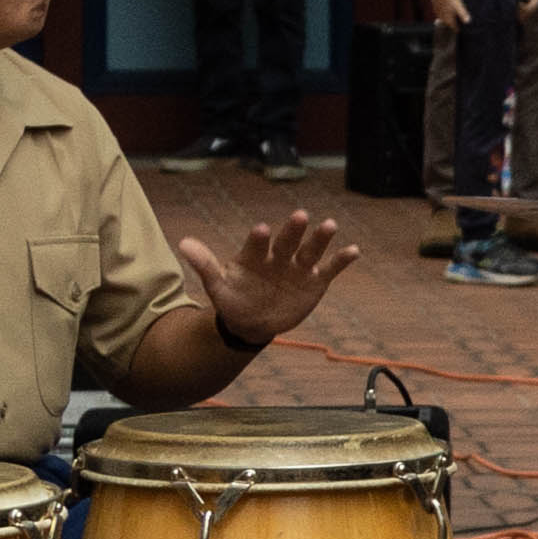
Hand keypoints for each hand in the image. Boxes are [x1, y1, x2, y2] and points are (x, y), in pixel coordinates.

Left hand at [180, 209, 355, 348]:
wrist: (252, 322)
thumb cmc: (233, 300)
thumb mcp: (218, 286)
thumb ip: (205, 265)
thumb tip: (183, 242)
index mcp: (254, 255)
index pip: (257, 244)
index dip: (259, 238)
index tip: (261, 230)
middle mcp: (278, 256)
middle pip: (287, 241)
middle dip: (293, 230)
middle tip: (300, 216)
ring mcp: (298, 267)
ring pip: (311, 250)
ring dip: (320, 238)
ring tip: (330, 225)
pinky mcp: (314, 281)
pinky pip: (330, 269)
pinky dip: (341, 260)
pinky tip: (354, 251)